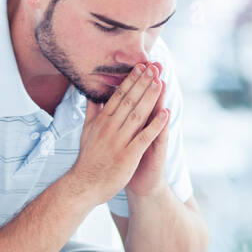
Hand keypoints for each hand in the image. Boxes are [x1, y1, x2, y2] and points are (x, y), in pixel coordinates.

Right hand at [70, 63, 168, 205]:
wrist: (85, 185)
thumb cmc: (88, 159)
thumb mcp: (86, 132)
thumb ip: (92, 112)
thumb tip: (91, 94)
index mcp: (102, 121)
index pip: (118, 96)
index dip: (131, 80)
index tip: (141, 66)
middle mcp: (110, 128)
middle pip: (129, 101)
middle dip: (143, 83)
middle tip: (155, 66)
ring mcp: (119, 142)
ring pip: (137, 115)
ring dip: (150, 98)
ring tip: (161, 82)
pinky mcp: (128, 156)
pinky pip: (144, 138)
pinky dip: (155, 125)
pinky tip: (166, 113)